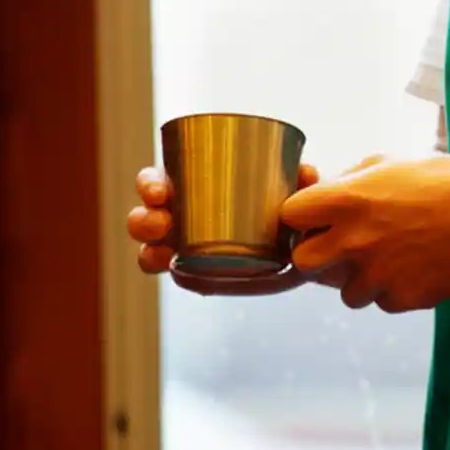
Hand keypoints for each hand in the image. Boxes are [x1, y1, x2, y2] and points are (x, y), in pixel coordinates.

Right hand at [126, 164, 328, 295]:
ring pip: (153, 249)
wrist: (305, 242)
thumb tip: (305, 171)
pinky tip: (181, 277)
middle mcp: (181, 215)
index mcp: (190, 186)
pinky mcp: (202, 275)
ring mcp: (187, 247)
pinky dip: (179, 277)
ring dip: (149, 252)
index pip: (157, 181)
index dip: (148, 185)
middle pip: (147, 216)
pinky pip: (182, 278)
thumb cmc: (287, 203)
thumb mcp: (293, 188)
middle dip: (143, 220)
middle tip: (162, 224)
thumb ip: (300, 180)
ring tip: (163, 255)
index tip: (158, 193)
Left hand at [281, 153, 449, 312]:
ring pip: (345, 291)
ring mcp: (377, 274)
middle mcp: (354, 240)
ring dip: (358, 278)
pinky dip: (391, 289)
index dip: (298, 217)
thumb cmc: (438, 178)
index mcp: (345, 200)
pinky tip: (413, 267)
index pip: (288, 216)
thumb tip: (318, 189)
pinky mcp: (401, 298)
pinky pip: (382, 301)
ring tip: (388, 256)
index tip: (311, 217)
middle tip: (335, 247)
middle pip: (302, 262)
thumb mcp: (384, 162)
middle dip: (314, 255)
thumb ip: (345, 181)